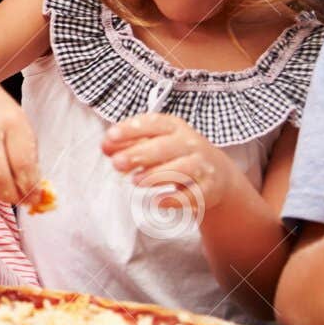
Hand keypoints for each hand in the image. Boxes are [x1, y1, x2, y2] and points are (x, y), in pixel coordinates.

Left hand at [102, 113, 240, 212]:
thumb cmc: (177, 155)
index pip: (153, 123)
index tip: (110, 135)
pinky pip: (190, 195)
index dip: (131, 128)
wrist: (218, 175)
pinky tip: (157, 201)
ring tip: (136, 181)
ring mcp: (202, 166)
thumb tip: (106, 146)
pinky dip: (172, 200)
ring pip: (179, 169)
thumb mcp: (156, 144)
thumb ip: (130, 144)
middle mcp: (190, 143)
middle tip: (117, 163)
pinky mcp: (209, 189)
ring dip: (155, 176)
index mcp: (175, 127)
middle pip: (164, 147)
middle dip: (138, 154)